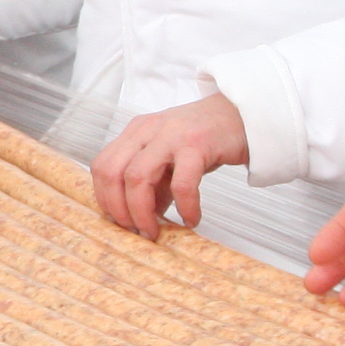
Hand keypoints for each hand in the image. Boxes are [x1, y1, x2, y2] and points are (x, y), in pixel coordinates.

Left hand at [90, 93, 251, 239]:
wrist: (242, 114)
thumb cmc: (205, 138)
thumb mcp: (169, 158)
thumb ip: (152, 184)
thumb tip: (140, 217)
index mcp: (135, 132)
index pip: (102, 166)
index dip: (104, 198)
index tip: (118, 220)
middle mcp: (147, 130)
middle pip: (112, 173)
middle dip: (119, 209)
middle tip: (135, 231)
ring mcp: (170, 135)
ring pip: (138, 177)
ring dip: (142, 212)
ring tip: (156, 231)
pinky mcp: (197, 144)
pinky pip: (182, 183)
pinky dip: (185, 207)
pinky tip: (191, 219)